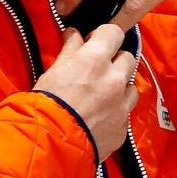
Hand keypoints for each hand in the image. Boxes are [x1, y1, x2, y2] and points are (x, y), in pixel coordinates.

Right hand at [33, 24, 138, 162]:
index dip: (104, 35)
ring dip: (119, 87)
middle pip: (127, 58)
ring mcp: (122, 105)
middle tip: (97, 70)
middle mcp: (114, 80)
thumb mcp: (53, 72)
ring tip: (100, 95)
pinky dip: (117, 110)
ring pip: (131, 86)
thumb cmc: (46, 107)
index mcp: (95, 61)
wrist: (48, 146)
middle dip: (114, 61)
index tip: (96, 42)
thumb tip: (74, 34)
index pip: (113, 32)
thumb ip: (69, 51)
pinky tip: (100, 115)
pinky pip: (126, 112)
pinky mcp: (123, 127)